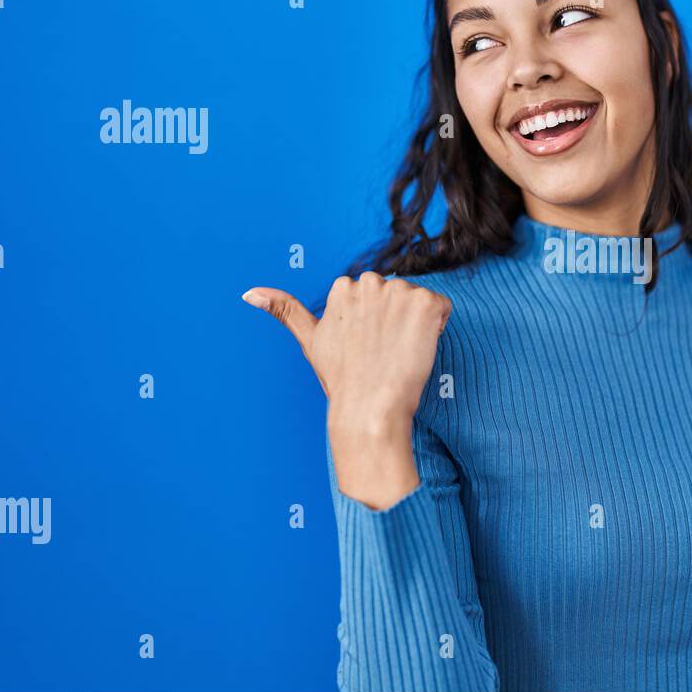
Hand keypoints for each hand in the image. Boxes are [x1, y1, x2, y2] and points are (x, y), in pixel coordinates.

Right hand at [241, 273, 451, 425]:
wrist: (370, 409)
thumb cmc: (343, 379)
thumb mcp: (311, 341)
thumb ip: (284, 311)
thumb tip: (249, 293)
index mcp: (344, 287)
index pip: (375, 296)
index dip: (377, 323)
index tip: (369, 345)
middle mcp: (370, 282)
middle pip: (399, 295)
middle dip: (397, 320)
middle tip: (385, 351)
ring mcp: (399, 292)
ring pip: (420, 302)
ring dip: (417, 325)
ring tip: (399, 352)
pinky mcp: (425, 304)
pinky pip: (442, 308)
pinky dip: (437, 327)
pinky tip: (419, 348)